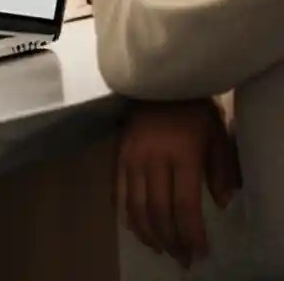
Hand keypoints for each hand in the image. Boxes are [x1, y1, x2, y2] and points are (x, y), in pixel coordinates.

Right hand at [117, 99, 240, 268]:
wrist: (158, 82)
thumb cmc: (194, 109)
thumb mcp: (218, 135)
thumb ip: (222, 169)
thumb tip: (221, 203)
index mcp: (182, 156)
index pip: (184, 205)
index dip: (190, 233)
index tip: (199, 252)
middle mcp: (153, 160)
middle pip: (158, 211)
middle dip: (170, 240)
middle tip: (180, 257)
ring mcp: (131, 158)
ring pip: (135, 206)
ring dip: (147, 233)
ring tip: (159, 248)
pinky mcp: (117, 155)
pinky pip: (118, 191)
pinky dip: (125, 214)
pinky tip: (135, 228)